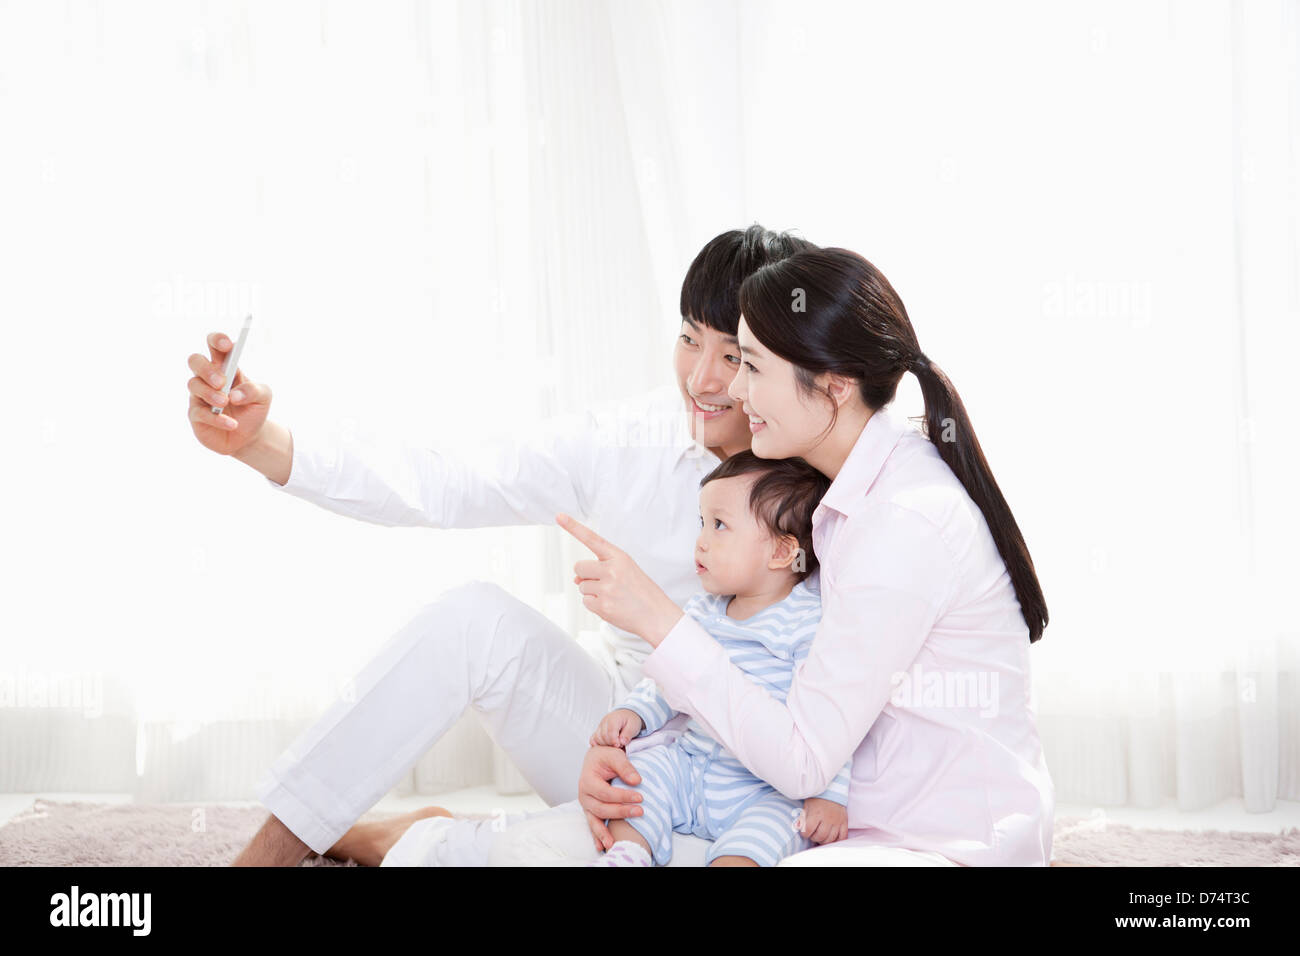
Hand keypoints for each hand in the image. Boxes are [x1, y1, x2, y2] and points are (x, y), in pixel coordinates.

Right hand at [187, 330, 272, 455]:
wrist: (249, 437)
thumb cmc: (253, 409)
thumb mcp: (263, 397)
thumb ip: (253, 391)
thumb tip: (235, 395)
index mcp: (225, 366)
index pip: (215, 345)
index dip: (217, 340)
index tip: (227, 345)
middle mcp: (208, 378)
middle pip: (195, 361)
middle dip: (206, 369)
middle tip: (221, 381)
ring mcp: (199, 395)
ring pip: (194, 385)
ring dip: (211, 393)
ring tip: (225, 402)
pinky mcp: (196, 415)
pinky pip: (200, 413)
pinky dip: (217, 418)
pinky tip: (231, 423)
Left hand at [557, 513, 683, 646]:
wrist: (657, 615)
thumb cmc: (642, 592)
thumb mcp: (627, 571)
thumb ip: (601, 569)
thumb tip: (576, 580)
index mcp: (619, 557)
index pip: (592, 538)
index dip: (574, 527)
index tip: (559, 516)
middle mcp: (612, 570)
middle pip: (579, 567)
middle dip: (585, 576)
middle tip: (604, 582)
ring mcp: (606, 588)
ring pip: (581, 586)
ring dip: (593, 592)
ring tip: (613, 596)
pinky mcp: (602, 606)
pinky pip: (585, 602)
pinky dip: (595, 605)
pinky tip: (611, 605)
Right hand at [577, 745, 643, 850]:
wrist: (597, 758)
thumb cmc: (606, 756)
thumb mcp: (615, 755)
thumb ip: (625, 767)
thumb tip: (636, 781)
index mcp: (588, 780)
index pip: (606, 792)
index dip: (623, 796)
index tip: (640, 797)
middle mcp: (584, 794)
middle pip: (602, 808)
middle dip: (621, 812)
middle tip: (640, 812)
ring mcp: (586, 804)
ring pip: (596, 819)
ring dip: (606, 831)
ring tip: (614, 843)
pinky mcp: (591, 810)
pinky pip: (593, 824)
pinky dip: (597, 835)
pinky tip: (603, 846)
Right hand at [590, 709, 644, 747]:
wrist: (627, 715)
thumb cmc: (630, 720)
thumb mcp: (634, 726)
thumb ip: (628, 734)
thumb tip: (621, 742)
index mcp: (614, 719)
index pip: (610, 732)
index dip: (615, 741)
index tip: (621, 745)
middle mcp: (604, 721)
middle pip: (603, 737)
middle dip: (611, 744)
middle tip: (620, 745)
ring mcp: (600, 726)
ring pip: (596, 739)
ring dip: (605, 745)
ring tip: (614, 745)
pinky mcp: (598, 731)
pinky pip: (593, 739)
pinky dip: (598, 745)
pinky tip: (606, 746)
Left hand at [799, 797, 848, 844]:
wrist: (831, 790)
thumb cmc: (817, 799)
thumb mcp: (807, 806)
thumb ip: (802, 817)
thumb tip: (797, 827)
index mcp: (816, 813)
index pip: (808, 830)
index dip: (804, 834)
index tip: (804, 832)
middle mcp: (827, 818)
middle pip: (820, 836)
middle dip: (814, 838)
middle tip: (813, 835)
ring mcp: (837, 821)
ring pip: (831, 839)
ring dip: (824, 841)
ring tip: (821, 836)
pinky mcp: (844, 822)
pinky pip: (843, 836)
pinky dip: (837, 840)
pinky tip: (831, 838)